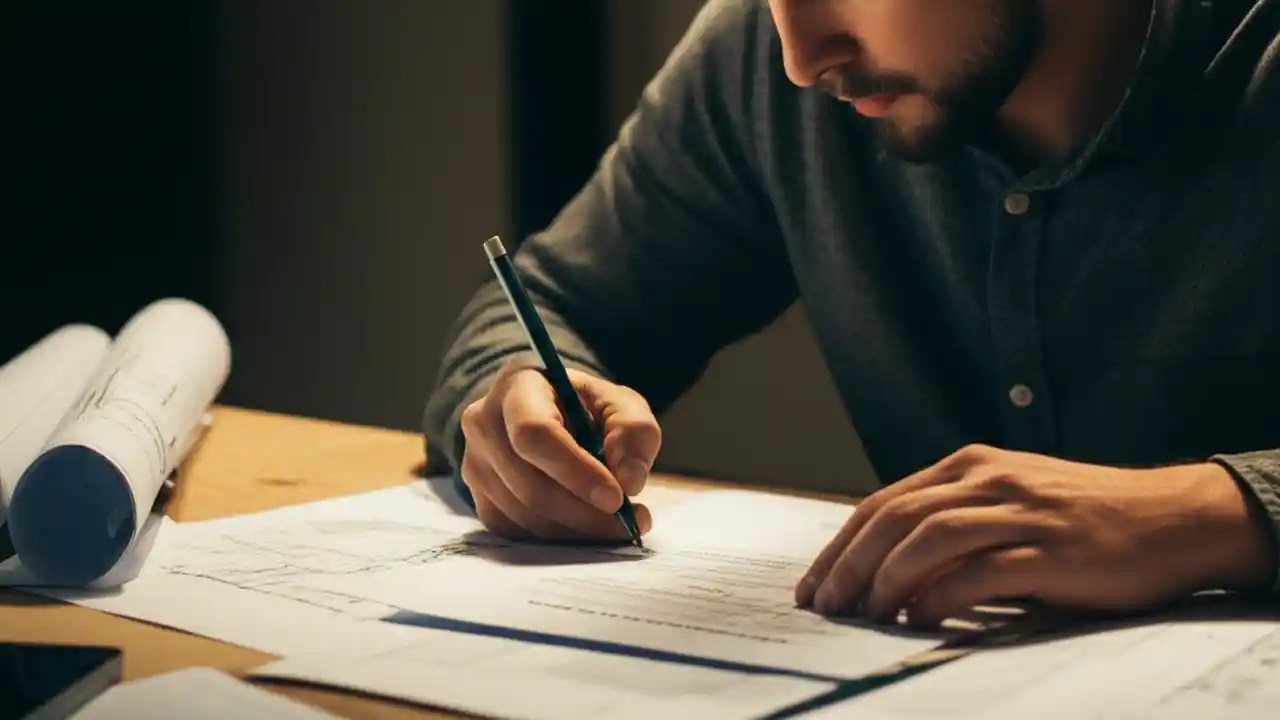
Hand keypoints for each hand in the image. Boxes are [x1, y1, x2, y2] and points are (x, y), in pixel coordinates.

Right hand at [459, 362, 659, 541]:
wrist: (548, 414)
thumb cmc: (585, 407)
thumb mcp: (620, 403)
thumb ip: (633, 431)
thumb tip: (629, 480)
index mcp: (517, 388)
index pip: (534, 434)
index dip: (575, 471)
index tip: (616, 497)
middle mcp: (484, 425)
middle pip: (529, 484)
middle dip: (584, 511)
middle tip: (629, 521)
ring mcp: (476, 465)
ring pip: (524, 515)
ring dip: (578, 530)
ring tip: (619, 525)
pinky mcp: (481, 501)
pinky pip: (518, 533)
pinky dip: (560, 538)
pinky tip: (588, 527)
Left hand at [795, 445, 1273, 627]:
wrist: (1172, 517)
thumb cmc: (1080, 518)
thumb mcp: (1007, 502)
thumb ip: (952, 521)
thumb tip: (885, 568)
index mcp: (969, 465)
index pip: (883, 502)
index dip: (841, 546)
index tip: (814, 585)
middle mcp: (988, 479)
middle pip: (896, 516)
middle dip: (850, 563)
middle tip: (824, 605)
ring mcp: (1021, 511)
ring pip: (930, 536)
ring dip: (887, 577)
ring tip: (865, 613)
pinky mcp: (1053, 549)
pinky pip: (984, 570)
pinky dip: (944, 594)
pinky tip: (922, 617)